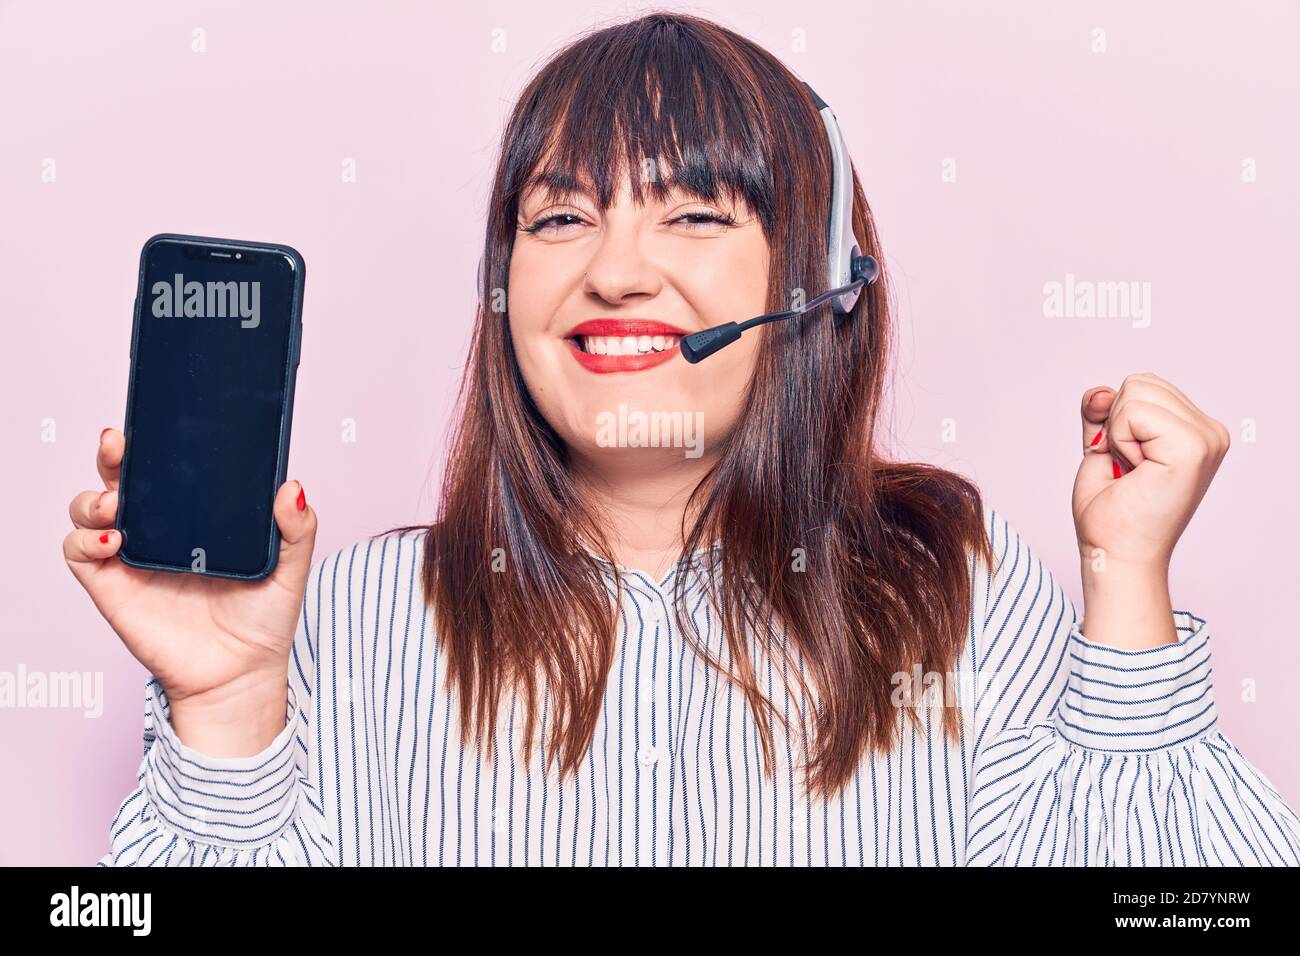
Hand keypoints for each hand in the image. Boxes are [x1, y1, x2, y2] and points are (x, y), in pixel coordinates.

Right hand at [63, 427, 317, 754]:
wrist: (241, 674)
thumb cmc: (263, 618)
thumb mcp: (291, 566)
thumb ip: (296, 528)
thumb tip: (292, 486)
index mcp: (197, 514)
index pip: (167, 467)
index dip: (155, 442)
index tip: (155, 422)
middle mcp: (159, 528)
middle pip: (120, 477)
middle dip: (113, 454)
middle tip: (119, 444)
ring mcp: (131, 555)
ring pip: (89, 508)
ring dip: (94, 497)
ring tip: (118, 506)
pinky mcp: (110, 585)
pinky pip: (78, 551)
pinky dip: (85, 539)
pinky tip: (115, 541)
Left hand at [1075, 372, 1229, 568]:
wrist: (1115, 554)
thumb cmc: (1111, 512)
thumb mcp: (1102, 446)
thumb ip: (1103, 412)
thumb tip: (1099, 390)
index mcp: (1196, 430)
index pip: (1143, 384)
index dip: (1116, 420)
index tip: (1126, 462)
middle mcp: (1210, 432)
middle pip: (1139, 382)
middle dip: (1116, 424)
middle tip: (1128, 468)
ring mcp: (1206, 438)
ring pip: (1135, 392)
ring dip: (1118, 434)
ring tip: (1133, 471)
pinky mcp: (1193, 447)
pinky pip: (1132, 412)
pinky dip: (1120, 441)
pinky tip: (1135, 471)